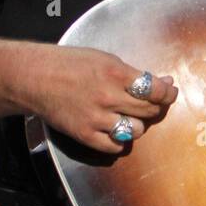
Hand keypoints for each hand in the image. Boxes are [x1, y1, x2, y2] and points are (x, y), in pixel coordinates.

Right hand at [24, 45, 177, 154]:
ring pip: (136, 131)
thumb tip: (163, 83)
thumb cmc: (70, 64)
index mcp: (116, 73)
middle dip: (155, 107)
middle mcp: (109, 97)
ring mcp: (97, 119)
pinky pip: (115, 147)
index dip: (168, 92)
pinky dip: (120, 140)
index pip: (155, 89)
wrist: (36, 78)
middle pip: (149, 111)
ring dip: (137, 124)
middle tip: (152, 103)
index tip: (170, 92)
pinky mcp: (85, 135)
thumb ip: (133, 74)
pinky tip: (116, 130)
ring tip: (129, 116)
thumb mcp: (105, 59)